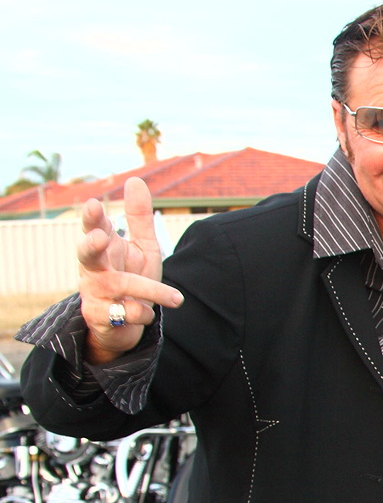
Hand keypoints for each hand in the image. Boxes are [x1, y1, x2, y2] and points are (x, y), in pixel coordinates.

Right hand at [77, 177, 183, 363]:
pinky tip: (147, 314)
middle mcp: (93, 268)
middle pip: (86, 254)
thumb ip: (139, 217)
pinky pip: (128, 314)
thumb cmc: (132, 277)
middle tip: (99, 238)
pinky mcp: (99, 317)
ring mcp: (94, 292)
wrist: (125, 322)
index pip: (95, 228)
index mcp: (104, 247)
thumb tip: (135, 179)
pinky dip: (144, 313)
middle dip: (91, 245)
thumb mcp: (142, 246)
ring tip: (176, 298)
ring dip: (148, 290)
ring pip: (118, 286)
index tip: (94, 205)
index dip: (92, 218)